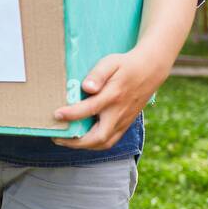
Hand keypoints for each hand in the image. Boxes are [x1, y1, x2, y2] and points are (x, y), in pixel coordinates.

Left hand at [52, 49, 167, 149]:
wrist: (150, 69)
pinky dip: (94, 144)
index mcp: (114, 96)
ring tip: (66, 140)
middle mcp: (119, 112)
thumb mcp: (110, 63)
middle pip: (99, 137)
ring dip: (84, 146)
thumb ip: (97, 75)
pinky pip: (110, 140)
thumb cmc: (125, 64)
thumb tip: (87, 87)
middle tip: (57, 138)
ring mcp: (124, 120)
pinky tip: (81, 139)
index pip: (90, 109)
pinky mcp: (125, 123)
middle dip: (76, 142)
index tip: (56, 114)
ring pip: (105, 143)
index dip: (71, 114)